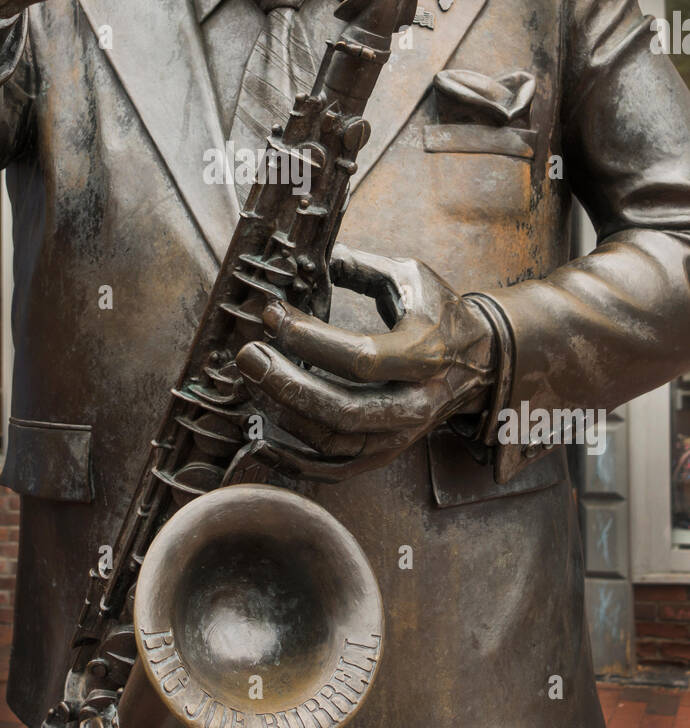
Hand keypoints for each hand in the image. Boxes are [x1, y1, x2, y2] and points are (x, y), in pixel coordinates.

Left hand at [235, 246, 495, 480]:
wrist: (480, 362)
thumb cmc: (438, 312)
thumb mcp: (411, 277)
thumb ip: (361, 267)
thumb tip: (310, 257)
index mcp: (425, 354)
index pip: (360, 357)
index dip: (310, 339)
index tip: (273, 315)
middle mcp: (416, 404)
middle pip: (344, 411)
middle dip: (287, 385)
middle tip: (248, 356)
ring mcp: (401, 436)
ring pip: (335, 444)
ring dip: (284, 416)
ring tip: (251, 381)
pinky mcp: (386, 454)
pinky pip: (335, 470)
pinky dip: (294, 462)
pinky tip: (258, 441)